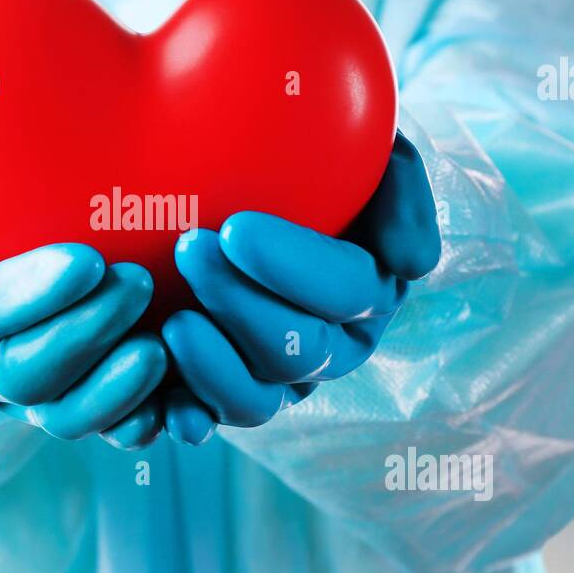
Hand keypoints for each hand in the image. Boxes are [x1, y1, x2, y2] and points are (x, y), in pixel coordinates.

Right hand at [0, 132, 167, 447]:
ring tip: (161, 348)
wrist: (7, 185)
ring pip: (62, 414)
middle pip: (20, 373)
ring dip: (113, 389)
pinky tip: (181, 408)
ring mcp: (31, 383)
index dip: (27, 296)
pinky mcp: (82, 392)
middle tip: (136, 284)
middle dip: (81, 335)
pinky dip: (142, 420)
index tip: (88, 260)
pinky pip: (108, 427)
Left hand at [161, 130, 440, 443]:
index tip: (235, 228)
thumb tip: (408, 263)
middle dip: (242, 304)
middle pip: (298, 349)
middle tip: (189, 248)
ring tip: (173, 322)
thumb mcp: (366, 151)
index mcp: (369, 291)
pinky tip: (165, 404)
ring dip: (214, 367)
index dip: (295, 267)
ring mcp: (276, 380)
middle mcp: (330, 347)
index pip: (347, 288)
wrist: (247, 183)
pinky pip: (208, 421)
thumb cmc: (306, 161)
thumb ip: (398, 190)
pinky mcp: (222, 396)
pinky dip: (189, 418)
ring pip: (257, 400)